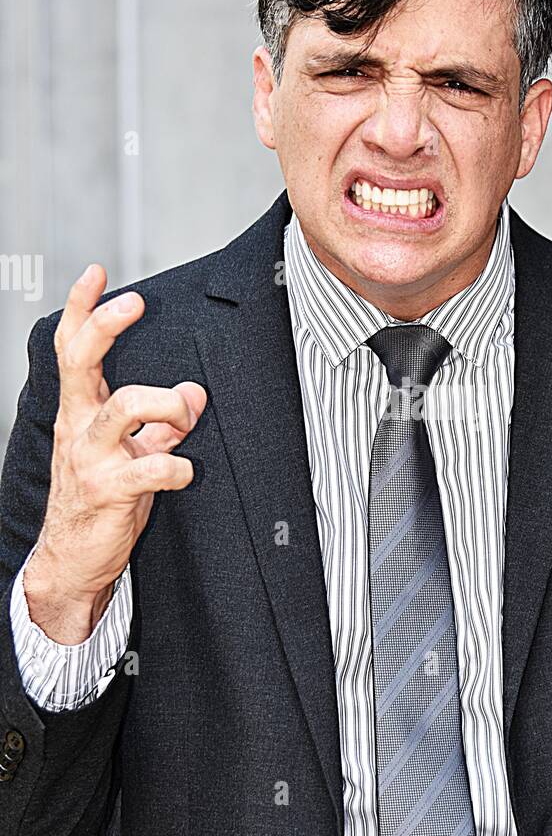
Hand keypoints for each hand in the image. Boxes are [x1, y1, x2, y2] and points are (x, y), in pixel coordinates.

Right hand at [24, 264, 206, 642]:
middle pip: (81, 362)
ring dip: (165, 401)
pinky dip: (177, 467)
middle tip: (134, 302)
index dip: (81, 309)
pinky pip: (149, 468)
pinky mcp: (109, 492)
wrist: (72, 562)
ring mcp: (90, 459)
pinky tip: (186, 473)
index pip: (72, 350)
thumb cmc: (103, 501)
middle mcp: (79, 428)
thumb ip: (163, 423)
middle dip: (105, 326)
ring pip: (122, 407)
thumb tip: (196, 394)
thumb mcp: (132, 453)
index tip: (96, 272)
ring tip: (185, 410)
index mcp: (81, 412)